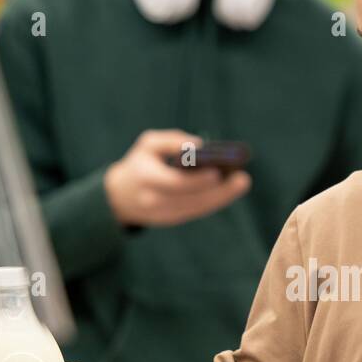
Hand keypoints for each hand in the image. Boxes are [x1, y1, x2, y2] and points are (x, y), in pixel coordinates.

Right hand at [103, 129, 249, 226]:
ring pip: (197, 208)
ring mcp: (162, 214)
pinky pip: (196, 212)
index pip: (174, 183)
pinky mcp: (171, 221)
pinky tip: (229, 191)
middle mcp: (153, 200)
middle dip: (219, 191)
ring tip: (241, 183)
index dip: (197, 181)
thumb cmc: (140, 163)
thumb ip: (172, 141)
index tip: (217, 172)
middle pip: (192, 199)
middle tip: (242, 179)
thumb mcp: (148, 144)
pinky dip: (213, 202)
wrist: (119, 196)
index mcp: (145, 178)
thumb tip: (200, 146)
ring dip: (221, 197)